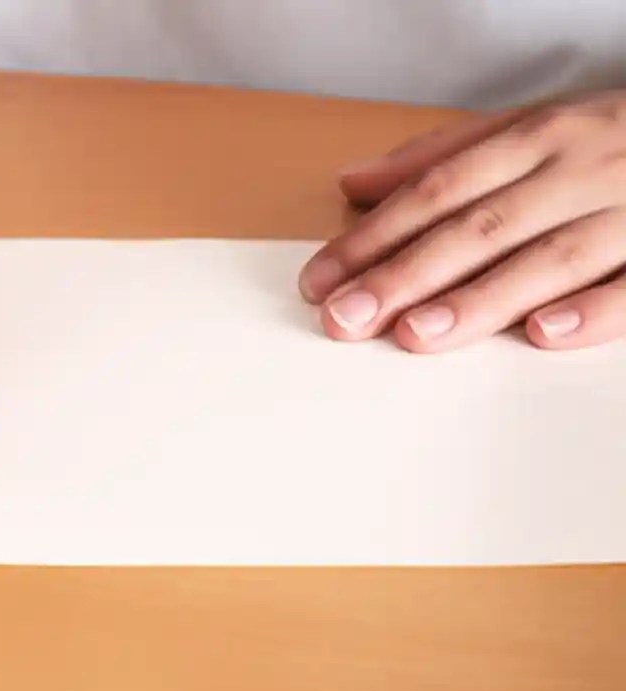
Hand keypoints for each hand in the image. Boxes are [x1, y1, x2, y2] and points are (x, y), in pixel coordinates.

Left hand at [298, 90, 625, 351]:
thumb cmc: (611, 135)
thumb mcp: (528, 128)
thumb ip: (440, 157)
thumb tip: (354, 183)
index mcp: (535, 140)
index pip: (436, 193)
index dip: (374, 237)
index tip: (321, 279)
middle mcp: (578, 171)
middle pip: (479, 227)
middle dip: (405, 275)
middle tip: (346, 318)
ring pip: (549, 256)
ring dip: (480, 298)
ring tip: (416, 335)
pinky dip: (593, 311)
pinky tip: (542, 336)